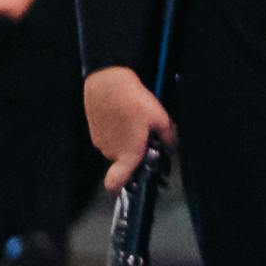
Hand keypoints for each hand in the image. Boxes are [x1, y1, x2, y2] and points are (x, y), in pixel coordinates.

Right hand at [85, 67, 174, 184]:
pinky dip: (115, 130)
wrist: (108, 83)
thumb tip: (170, 144)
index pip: (116, 182)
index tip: (136, 174)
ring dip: (125, 139)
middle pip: (125, 160)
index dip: (124, 183)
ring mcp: (100, 142)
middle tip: (145, 133)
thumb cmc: (133, 101)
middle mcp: (111, 152)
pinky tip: (123, 114)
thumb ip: (168, 136)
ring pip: (117, 147)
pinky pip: (108, 136)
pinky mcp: (94, 131)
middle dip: (135, 150)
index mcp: (128, 154)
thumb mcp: (160, 118)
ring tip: (134, 119)